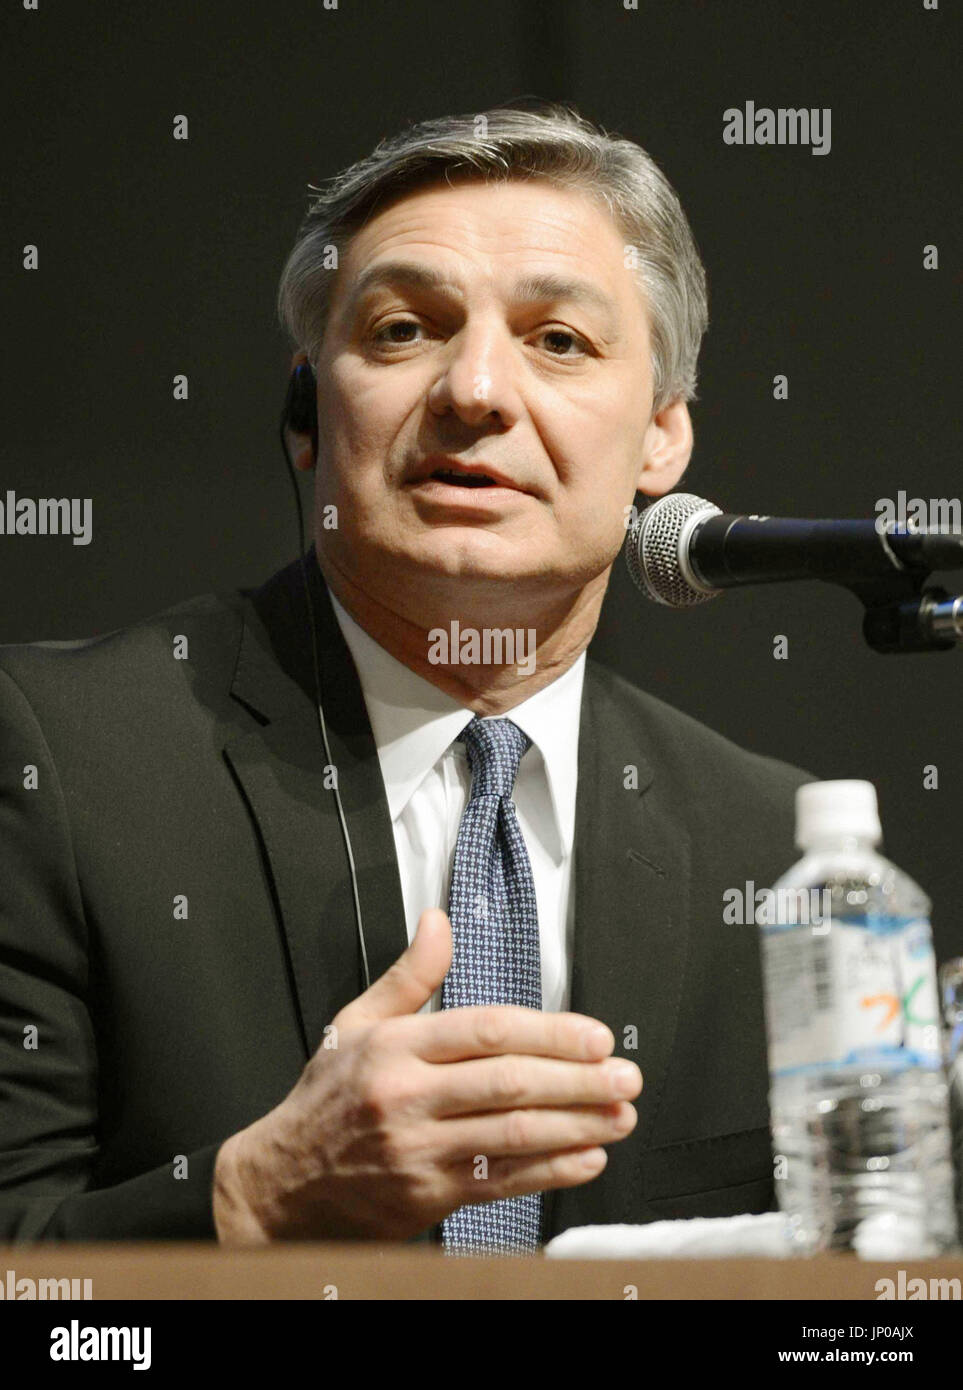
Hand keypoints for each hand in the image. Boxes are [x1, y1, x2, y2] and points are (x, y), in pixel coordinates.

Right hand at [213, 907, 641, 1242]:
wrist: (280, 1185)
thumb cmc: (325, 1102)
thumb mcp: (355, 1024)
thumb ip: (409, 976)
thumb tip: (439, 922)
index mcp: (395, 1048)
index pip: (487, 1031)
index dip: (551, 1034)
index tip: (596, 1037)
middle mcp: (408, 1097)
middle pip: (510, 1084)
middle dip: (578, 1081)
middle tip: (625, 1077)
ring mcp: (418, 1151)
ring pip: (512, 1136)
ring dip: (577, 1127)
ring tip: (619, 1117)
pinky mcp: (427, 1196)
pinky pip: (500, 1185)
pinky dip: (549, 1173)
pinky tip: (585, 1158)